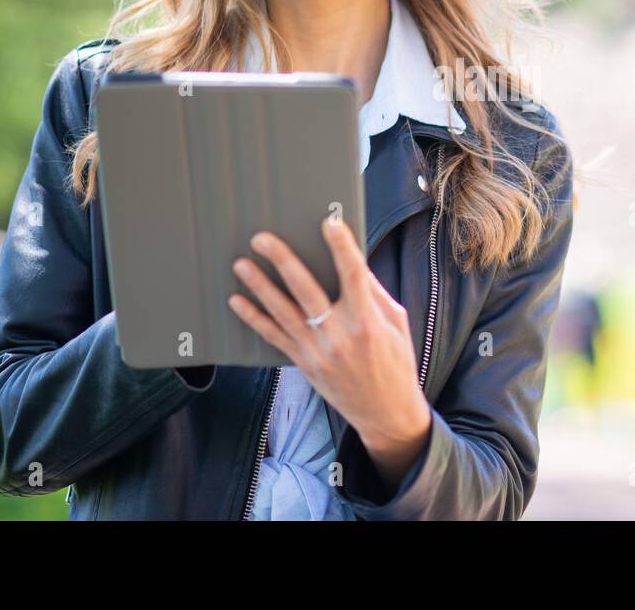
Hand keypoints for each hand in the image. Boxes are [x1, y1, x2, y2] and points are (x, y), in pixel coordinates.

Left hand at [228, 216, 432, 473]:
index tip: (330, 222)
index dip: (341, 247)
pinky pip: (274, 337)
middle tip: (262, 239)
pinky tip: (238, 301)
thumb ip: (373, 292)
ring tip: (241, 264)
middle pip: (305, 290)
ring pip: (282, 312)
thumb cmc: (396, 363)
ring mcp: (318, 351)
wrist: (386, 412)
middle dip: (282, 261)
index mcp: (368, 320)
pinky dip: (254, 318)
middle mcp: (339, 335)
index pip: (353, 275)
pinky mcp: (304, 364)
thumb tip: (354, 262)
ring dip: (259, 286)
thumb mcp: (395, 323)